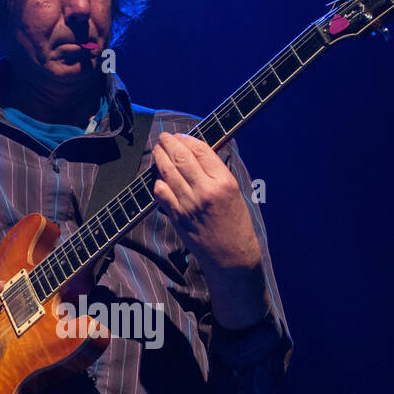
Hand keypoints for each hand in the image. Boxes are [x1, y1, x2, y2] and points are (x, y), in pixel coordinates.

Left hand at [152, 131, 260, 273]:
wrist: (232, 256)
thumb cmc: (236, 225)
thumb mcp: (235, 192)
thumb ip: (217, 173)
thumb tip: (198, 155)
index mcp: (224, 181)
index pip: (201, 151)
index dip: (188, 140)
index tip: (181, 136)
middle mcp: (206, 190)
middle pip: (181, 157)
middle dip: (169, 143)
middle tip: (163, 138)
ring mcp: (190, 204)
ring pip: (168, 172)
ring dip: (159, 158)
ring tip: (157, 150)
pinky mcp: (178, 217)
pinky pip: (161, 193)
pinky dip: (158, 182)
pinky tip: (159, 177)